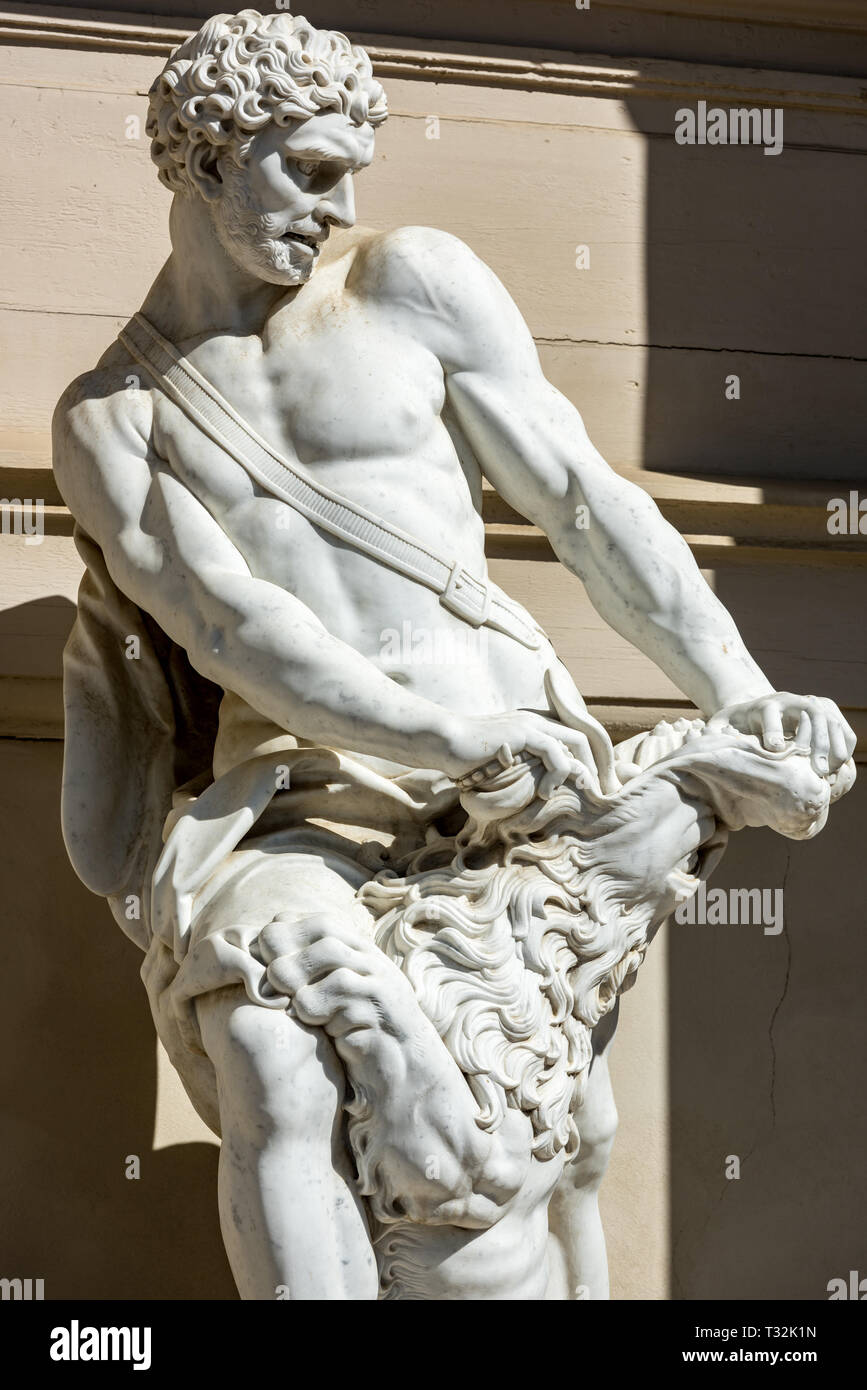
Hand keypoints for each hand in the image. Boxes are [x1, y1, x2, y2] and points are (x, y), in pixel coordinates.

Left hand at [256, 913, 528, 1225]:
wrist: (427, 1120)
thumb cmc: (379, 1081)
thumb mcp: (340, 1034)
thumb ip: (317, 1006)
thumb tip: (271, 986)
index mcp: (366, 974)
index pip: (327, 927)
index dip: (292, 929)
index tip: (261, 945)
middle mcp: (380, 978)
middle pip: (330, 931)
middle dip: (290, 941)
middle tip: (262, 960)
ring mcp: (389, 997)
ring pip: (339, 956)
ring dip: (301, 967)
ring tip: (277, 986)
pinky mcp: (394, 1020)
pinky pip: (354, 992)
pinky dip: (322, 998)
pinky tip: (303, 1013)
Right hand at [442, 707, 615, 797]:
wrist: (445, 742)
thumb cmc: (468, 760)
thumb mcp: (507, 766)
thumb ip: (528, 771)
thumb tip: (546, 794)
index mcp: (536, 726)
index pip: (575, 738)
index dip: (588, 761)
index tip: (590, 788)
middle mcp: (538, 721)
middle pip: (584, 737)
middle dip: (595, 765)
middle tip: (595, 792)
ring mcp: (531, 724)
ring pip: (576, 742)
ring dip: (581, 771)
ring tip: (575, 792)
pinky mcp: (523, 732)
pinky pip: (555, 753)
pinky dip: (557, 774)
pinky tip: (545, 793)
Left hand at [706, 691, 855, 776]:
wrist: (758, 708)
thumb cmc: (737, 723)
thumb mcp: (721, 725)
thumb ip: (712, 734)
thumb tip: (698, 745)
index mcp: (763, 705)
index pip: (770, 714)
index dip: (772, 730)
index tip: (774, 749)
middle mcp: (789, 701)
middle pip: (808, 715)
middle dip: (813, 740)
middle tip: (814, 769)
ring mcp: (809, 705)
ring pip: (828, 719)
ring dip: (831, 744)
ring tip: (829, 771)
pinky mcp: (823, 714)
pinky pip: (841, 726)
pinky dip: (843, 743)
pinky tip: (841, 764)